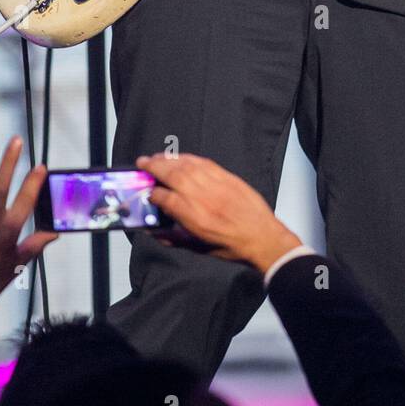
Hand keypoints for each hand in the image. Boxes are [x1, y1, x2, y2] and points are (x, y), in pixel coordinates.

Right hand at [138, 153, 301, 273]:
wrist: (262, 237)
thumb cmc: (232, 245)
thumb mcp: (199, 248)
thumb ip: (175, 239)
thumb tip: (155, 233)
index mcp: (194, 217)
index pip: (165, 198)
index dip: (153, 193)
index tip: (147, 192)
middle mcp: (202, 198)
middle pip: (172, 176)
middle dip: (154, 167)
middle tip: (142, 163)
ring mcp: (215, 185)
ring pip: (186, 166)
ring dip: (168, 159)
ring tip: (156, 157)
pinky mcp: (227, 177)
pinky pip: (203, 163)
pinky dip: (189, 158)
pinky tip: (180, 157)